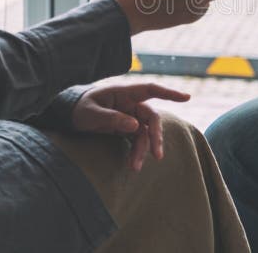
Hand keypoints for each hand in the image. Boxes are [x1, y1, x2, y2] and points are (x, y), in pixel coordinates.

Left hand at [72, 82, 190, 170]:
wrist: (70, 115)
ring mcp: (130, 117)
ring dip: (143, 150)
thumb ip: (112, 118)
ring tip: (136, 168)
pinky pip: (137, 140)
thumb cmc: (80, 108)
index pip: (151, 90)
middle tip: (156, 155)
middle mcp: (131, 104)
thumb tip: (135, 126)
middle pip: (151, 118)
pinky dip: (136, 152)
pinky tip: (133, 165)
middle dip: (155, 136)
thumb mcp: (91, 113)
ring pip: (145, 133)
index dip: (169, 93)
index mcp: (124, 93)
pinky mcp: (127, 129)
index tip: (187, 97)